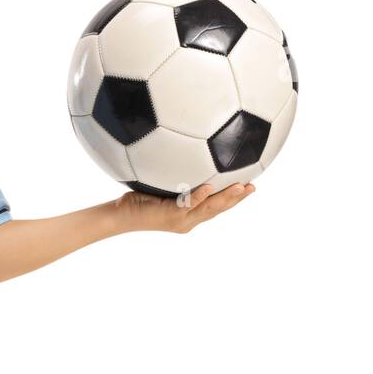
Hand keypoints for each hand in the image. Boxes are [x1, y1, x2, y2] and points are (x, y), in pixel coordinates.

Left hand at [116, 181, 254, 233]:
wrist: (119, 215)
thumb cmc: (137, 200)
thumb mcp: (159, 187)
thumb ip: (174, 177)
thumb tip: (182, 153)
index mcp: (189, 214)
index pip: (216, 207)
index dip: (234, 198)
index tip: (250, 186)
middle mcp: (188, 219)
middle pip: (219, 210)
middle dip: (237, 199)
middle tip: (253, 187)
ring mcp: (180, 219)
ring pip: (209, 209)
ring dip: (226, 198)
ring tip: (241, 187)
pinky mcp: (169, 216)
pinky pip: (187, 204)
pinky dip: (199, 195)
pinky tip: (209, 186)